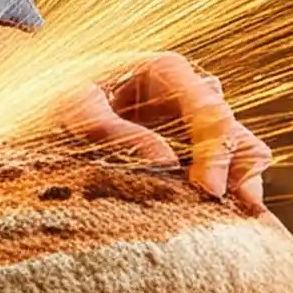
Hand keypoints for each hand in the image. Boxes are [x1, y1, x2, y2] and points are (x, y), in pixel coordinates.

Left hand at [55, 51, 270, 208]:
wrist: (50, 97)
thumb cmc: (61, 92)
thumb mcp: (75, 105)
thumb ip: (114, 130)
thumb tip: (164, 161)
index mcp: (168, 70)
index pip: (209, 110)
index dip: (216, 151)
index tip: (208, 190)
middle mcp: (191, 91)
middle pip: (236, 132)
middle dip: (239, 173)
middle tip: (225, 213)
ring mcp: (194, 120)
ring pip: (242, 151)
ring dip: (238, 185)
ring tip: (227, 222)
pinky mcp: (190, 147)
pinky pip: (224, 170)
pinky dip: (224, 192)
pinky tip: (214, 219)